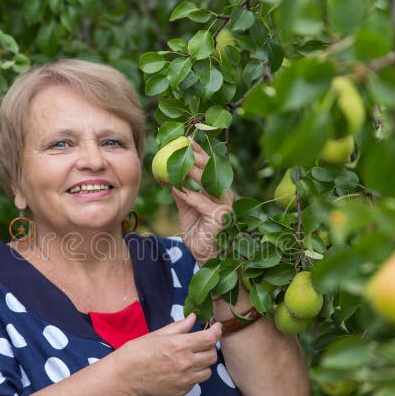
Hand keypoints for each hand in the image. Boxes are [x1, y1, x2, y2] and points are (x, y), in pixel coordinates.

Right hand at [115, 314, 221, 395]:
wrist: (124, 377)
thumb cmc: (137, 352)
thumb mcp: (158, 334)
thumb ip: (179, 327)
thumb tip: (193, 318)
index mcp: (179, 346)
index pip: (209, 338)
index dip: (216, 331)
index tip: (216, 327)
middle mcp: (185, 363)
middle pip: (212, 355)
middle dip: (209, 347)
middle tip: (201, 342)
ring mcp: (184, 379)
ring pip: (208, 371)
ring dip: (203, 362)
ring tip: (192, 357)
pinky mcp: (181, 391)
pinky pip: (196, 382)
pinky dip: (193, 375)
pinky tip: (182, 369)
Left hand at [171, 139, 233, 265]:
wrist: (204, 255)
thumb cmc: (198, 231)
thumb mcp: (186, 208)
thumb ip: (182, 192)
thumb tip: (169, 175)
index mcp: (217, 190)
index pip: (210, 167)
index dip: (199, 152)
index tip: (187, 140)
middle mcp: (224, 195)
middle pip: (211, 171)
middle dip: (196, 157)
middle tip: (182, 147)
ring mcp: (224, 207)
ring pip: (208, 185)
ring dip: (192, 173)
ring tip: (178, 164)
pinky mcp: (220, 219)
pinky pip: (203, 204)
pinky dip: (190, 196)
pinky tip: (178, 189)